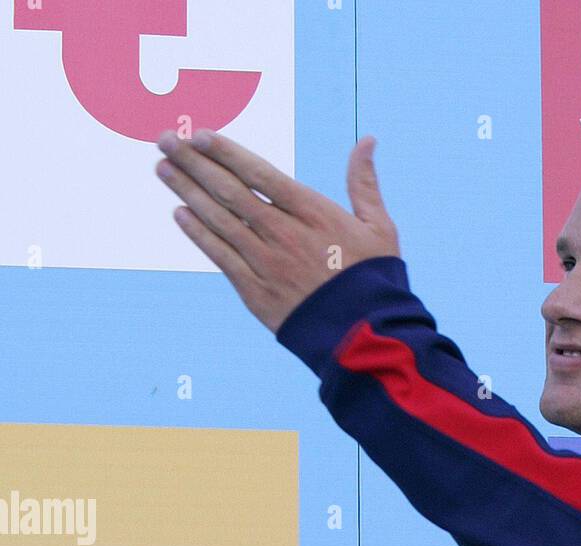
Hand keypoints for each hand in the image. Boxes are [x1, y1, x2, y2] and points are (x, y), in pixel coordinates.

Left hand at [154, 128, 400, 332]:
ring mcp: (267, 263)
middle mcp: (284, 234)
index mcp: (312, 213)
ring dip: (187, 192)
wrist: (363, 337)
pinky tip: (180, 214)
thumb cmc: (374, 279)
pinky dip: (198, 234)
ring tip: (163, 169)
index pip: (259, 173)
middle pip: (230, 191)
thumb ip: (364, 183)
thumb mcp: (379, 227)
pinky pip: (220, 257)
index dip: (226, 153)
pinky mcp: (256, 292)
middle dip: (194, 164)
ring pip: (219, 221)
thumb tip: (367, 140)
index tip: (199, 135)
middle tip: (165, 140)